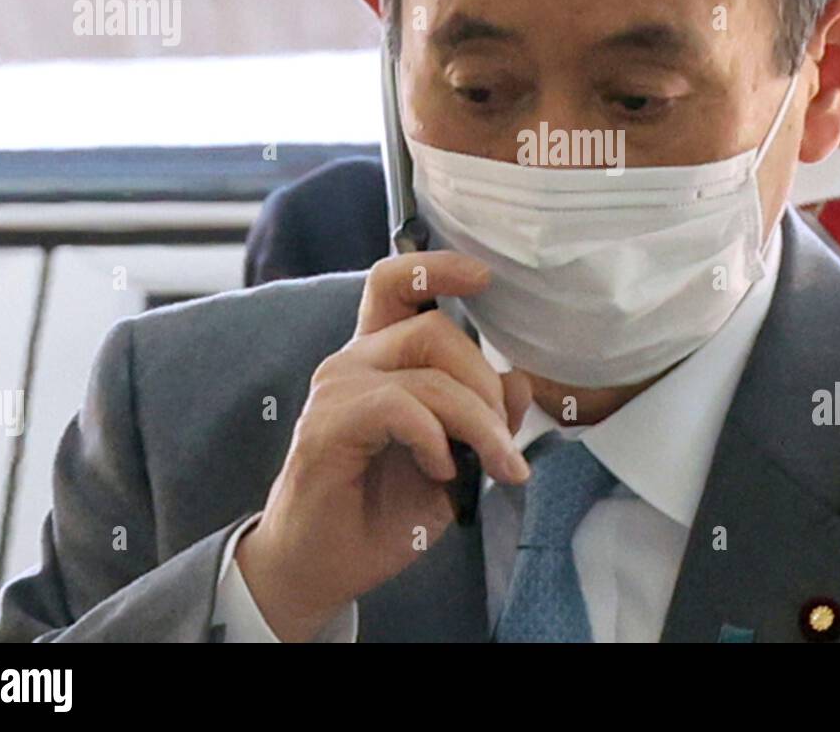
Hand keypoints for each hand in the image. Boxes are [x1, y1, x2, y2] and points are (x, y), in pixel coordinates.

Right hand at [235, 251, 531, 640]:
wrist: (320, 570)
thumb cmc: (380, 512)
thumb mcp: (453, 462)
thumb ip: (483, 418)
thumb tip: (518, 382)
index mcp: (379, 360)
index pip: (395, 286)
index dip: (435, 268)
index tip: (484, 276)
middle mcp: (354, 362)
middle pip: (436, 331)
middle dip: (486, 384)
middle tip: (506, 442)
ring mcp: (336, 389)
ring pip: (429, 374)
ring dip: (477, 422)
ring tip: (495, 465)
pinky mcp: (327, 424)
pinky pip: (401, 407)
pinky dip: (436, 438)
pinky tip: (441, 471)